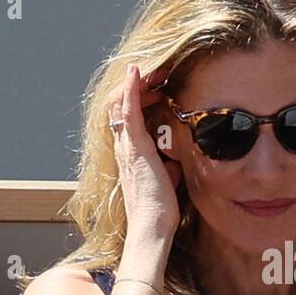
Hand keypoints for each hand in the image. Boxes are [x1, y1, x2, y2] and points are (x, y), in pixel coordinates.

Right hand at [106, 63, 182, 240]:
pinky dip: (131, 89)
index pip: (126, 119)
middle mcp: (124, 148)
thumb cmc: (159, 209)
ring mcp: (127, 146)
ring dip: (134, 83)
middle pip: (119, 107)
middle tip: (154, 74)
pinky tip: (136, 72)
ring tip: (149, 68)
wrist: (152, 226)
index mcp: (130, 156)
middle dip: (135, 87)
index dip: (135, 99)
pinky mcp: (135, 147)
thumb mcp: (167, 182)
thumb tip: (175, 163)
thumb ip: (168, 169)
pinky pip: (128, 111)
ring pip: (121, 104)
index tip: (154, 87)